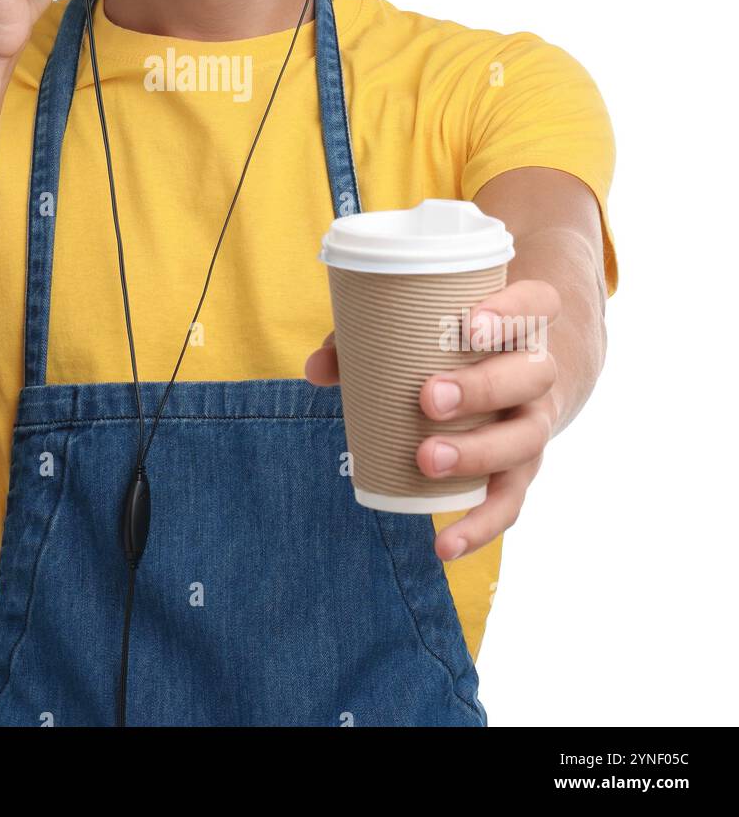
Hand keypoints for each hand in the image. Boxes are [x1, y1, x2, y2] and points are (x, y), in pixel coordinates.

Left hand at [304, 280, 561, 560]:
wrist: (508, 380)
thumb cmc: (451, 345)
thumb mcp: (417, 331)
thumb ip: (366, 340)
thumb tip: (315, 369)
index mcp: (520, 324)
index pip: (537, 305)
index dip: (511, 313)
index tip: (470, 325)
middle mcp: (537, 373)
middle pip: (532, 375)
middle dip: (482, 387)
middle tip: (429, 398)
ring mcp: (533, 423)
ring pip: (526, 438)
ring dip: (478, 452)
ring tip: (427, 458)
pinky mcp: (520, 470)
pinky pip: (509, 502)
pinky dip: (479, 526)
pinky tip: (444, 545)